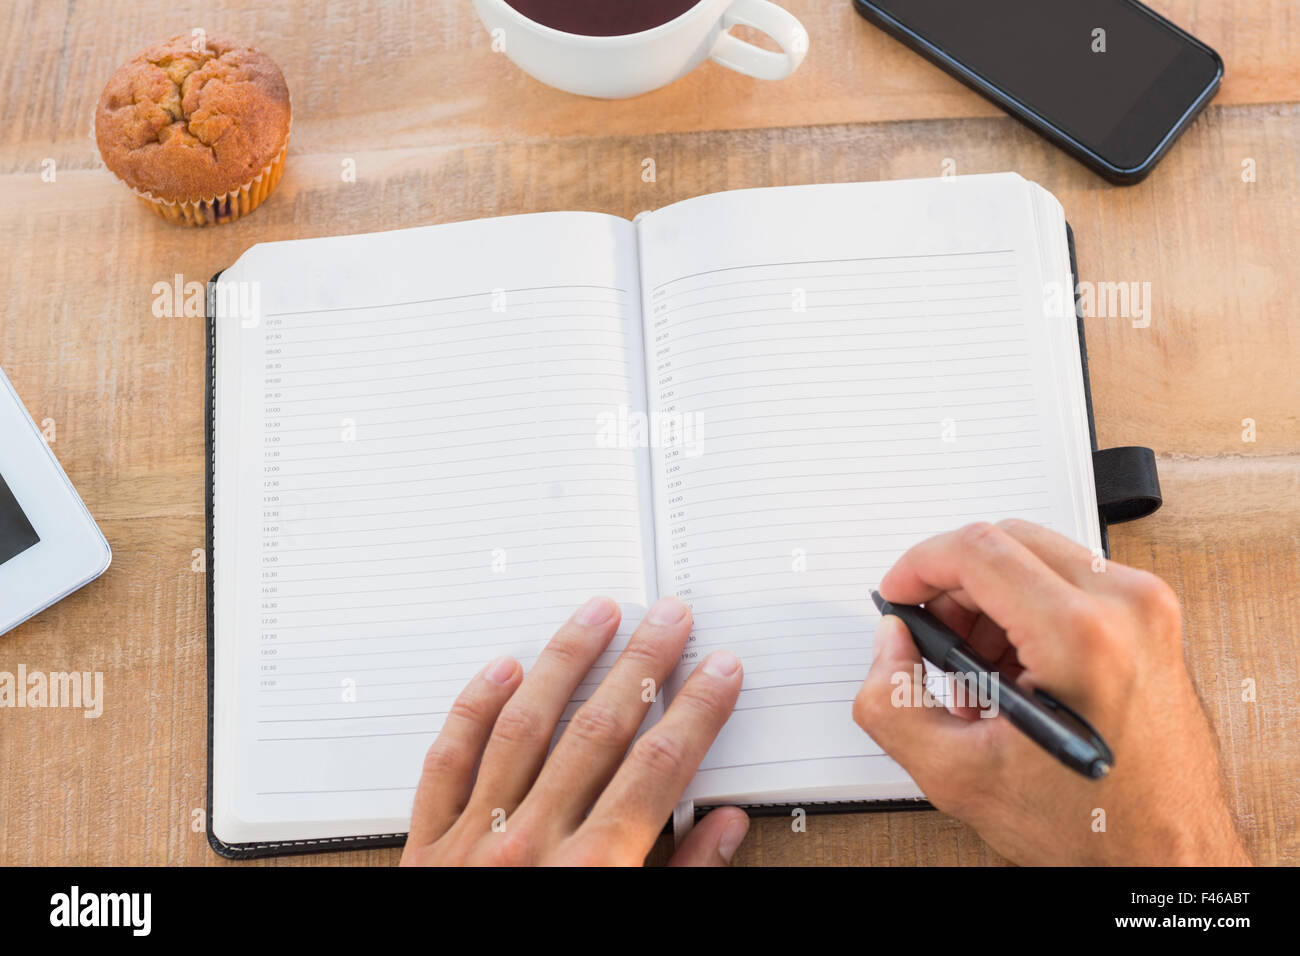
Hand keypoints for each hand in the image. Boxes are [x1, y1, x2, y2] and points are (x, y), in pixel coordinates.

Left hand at [400, 595, 748, 865]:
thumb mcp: (635, 933)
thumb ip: (681, 880)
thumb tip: (724, 826)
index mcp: (595, 875)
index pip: (660, 770)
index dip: (697, 713)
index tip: (720, 670)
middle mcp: (534, 847)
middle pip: (600, 734)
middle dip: (643, 667)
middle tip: (670, 618)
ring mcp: (474, 840)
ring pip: (525, 727)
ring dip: (566, 663)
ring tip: (597, 614)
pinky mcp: (425, 846)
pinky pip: (448, 761)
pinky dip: (474, 709)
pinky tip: (503, 667)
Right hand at [854, 519, 1249, 864]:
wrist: (1168, 854)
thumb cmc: (1093, 826)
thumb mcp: (958, 775)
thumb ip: (892, 701)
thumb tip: (891, 642)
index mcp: (1083, 636)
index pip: (977, 550)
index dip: (919, 565)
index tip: (899, 594)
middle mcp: (1125, 606)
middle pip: (1005, 539)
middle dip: (951, 582)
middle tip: (930, 636)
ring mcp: (1146, 607)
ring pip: (1034, 553)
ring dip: (986, 598)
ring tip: (974, 671)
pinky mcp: (1152, 617)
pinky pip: (1067, 577)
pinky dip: (1023, 608)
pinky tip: (1011, 670)